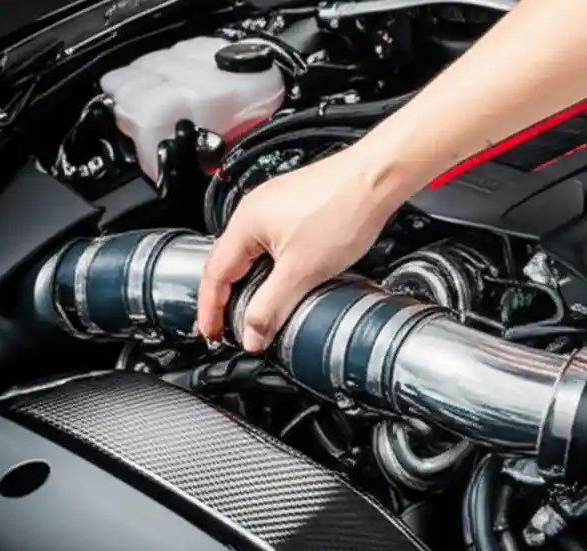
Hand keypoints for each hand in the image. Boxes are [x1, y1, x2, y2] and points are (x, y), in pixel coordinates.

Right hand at [196, 145, 402, 351]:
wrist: (376, 179)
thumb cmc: (342, 209)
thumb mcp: (302, 271)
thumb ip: (271, 307)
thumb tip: (252, 335)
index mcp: (245, 223)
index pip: (214, 274)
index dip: (210, 309)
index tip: (211, 333)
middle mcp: (254, 210)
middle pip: (229, 262)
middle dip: (225, 298)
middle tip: (227, 327)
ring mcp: (275, 206)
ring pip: (252, 254)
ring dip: (250, 284)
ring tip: (255, 310)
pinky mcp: (296, 208)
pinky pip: (272, 244)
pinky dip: (271, 268)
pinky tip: (284, 281)